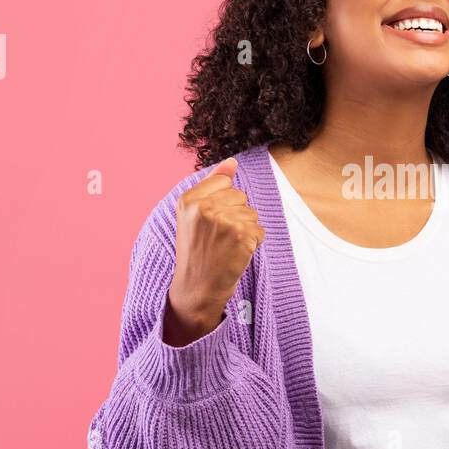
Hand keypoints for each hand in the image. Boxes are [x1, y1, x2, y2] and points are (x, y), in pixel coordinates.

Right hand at [165, 157, 264, 344]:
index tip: (210, 223)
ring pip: (252, 213)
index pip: (225, 182)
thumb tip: (232, 161)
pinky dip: (253, 243)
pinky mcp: (241, 235)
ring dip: (245, 230)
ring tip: (226, 246)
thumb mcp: (194, 215)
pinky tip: (236, 253)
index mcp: (189, 200)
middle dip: (236, 215)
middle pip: (240, 196)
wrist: (197, 288)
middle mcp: (204, 208)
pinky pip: (260, 230)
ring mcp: (223, 221)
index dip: (224, 202)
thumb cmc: (197, 251)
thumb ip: (213, 184)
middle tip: (219, 237)